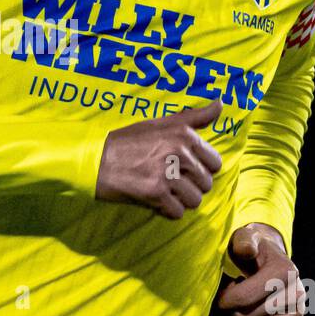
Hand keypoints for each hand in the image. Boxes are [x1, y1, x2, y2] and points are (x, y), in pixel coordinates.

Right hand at [95, 99, 222, 219]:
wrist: (94, 159)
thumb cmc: (126, 141)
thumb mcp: (160, 122)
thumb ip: (193, 117)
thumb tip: (221, 103)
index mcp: (184, 134)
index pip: (215, 163)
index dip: (200, 169)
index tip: (183, 168)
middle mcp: (179, 152)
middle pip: (205, 184)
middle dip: (190, 186)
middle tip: (168, 180)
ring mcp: (168, 173)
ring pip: (194, 200)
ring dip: (179, 200)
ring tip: (162, 190)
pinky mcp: (155, 193)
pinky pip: (177, 212)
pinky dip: (166, 210)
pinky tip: (153, 199)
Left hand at [217, 223, 305, 315]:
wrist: (273, 260)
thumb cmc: (253, 249)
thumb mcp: (245, 238)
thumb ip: (243, 242)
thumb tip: (248, 251)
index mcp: (285, 271)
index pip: (244, 298)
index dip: (225, 298)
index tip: (223, 290)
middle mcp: (298, 293)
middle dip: (233, 308)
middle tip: (237, 293)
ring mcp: (299, 310)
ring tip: (246, 301)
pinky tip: (254, 311)